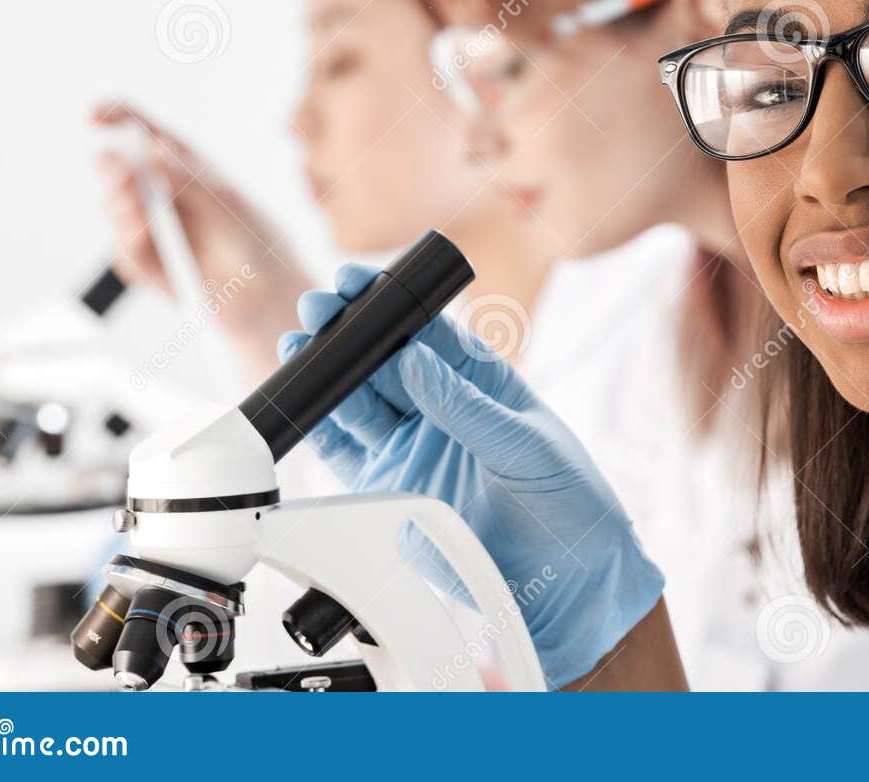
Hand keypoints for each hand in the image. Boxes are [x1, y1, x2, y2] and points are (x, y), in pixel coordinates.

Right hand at [92, 102, 312, 379]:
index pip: (139, 128)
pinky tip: (144, 235)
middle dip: (110, 167)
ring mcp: (145, 224)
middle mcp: (156, 189)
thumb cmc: (250, 233)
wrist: (261, 290)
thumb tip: (152, 149)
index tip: (95, 116)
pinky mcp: (143, 260)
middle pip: (114, 166)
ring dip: (121, 204)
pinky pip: (124, 248)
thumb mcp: (225, 200)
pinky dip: (130, 239)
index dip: (113, 116)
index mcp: (178, 162)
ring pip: (112, 206)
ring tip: (139, 208)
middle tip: (125, 175)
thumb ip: (188, 177)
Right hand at [279, 264, 665, 687]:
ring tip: (300, 347)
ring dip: (328, 375)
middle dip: (349, 333)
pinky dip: (321, 428)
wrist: (568, 584)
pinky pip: (347, 452)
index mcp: (483, 382)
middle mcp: (443, 408)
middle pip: (385, 361)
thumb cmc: (569, 502)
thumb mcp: (525, 445)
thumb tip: (413, 358)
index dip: (394, 305)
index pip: (430, 332)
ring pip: (359, 401)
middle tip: (319, 311)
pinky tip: (301, 403)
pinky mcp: (391, 490)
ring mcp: (414, 447)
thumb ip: (466, 406)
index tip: (359, 283)